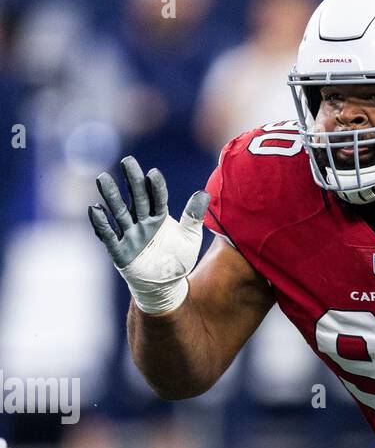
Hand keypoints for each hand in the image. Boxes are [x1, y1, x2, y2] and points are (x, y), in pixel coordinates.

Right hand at [88, 156, 207, 314]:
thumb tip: (205, 193)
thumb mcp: (190, 238)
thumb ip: (194, 216)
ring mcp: (129, 235)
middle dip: (131, 181)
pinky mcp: (119, 251)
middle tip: (127, 161)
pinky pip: (108, 235)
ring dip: (111, 196)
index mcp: (159, 216)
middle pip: (136, 198)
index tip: (153, 174)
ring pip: (119, 212)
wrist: (165, 286)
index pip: (156, 198)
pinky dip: (101, 223)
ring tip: (103, 178)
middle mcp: (142, 222)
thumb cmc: (177, 259)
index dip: (155, 187)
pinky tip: (96, 209)